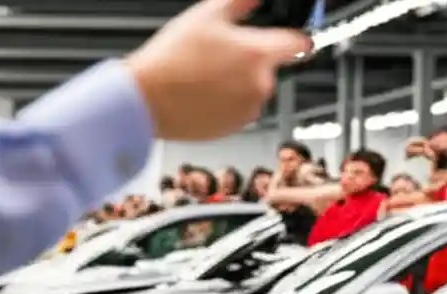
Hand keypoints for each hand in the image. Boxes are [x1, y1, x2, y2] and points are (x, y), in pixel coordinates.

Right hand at [126, 0, 311, 140]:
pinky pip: (237, 110)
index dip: (297, 38)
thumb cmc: (172, 60)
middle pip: (268, 67)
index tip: (293, 38)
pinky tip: (201, 92)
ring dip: (237, 81)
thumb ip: (243, 1)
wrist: (146, 101)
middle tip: (218, 53)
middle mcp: (260, 86)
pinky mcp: (233, 128)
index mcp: (259, 55)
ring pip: (252, 89)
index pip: (300, 44)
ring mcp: (247, 110)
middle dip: (250, 60)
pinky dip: (225, 102)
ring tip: (204, 74)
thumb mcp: (208, 15)